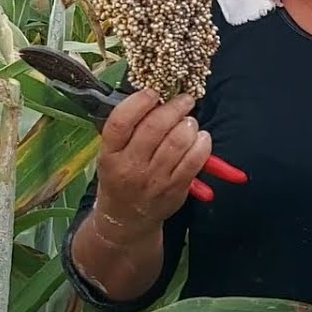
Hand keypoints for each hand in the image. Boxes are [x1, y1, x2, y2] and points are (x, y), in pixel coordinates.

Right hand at [91, 89, 211, 238]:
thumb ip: (130, 129)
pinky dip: (202, 143)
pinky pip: (195, 159)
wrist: (126, 219)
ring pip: (178, 141)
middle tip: (184, 100)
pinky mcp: (175, 189)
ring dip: (189, 124)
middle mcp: (130, 167)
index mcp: (110, 154)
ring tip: (189, 122)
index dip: (139, 101)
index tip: (153, 92)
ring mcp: (154, 180)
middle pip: (154, 127)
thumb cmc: (120, 177)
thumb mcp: (112, 154)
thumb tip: (158, 97)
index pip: (120, 122)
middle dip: (174, 107)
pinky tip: (200, 137)